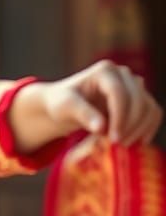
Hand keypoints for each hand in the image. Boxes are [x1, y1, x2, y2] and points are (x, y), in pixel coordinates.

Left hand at [13, 60, 162, 152]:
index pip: (118, 93)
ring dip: (139, 129)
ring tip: (122, 144)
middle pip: (138, 100)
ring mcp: (133, 85)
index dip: (120, 117)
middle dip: (130, 125)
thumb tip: (101, 127)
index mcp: (104, 71)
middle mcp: (123, 74)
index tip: (114, 138)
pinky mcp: (139, 99)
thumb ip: (82, 114)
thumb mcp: (65, 107)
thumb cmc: (62, 103)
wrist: (65, 106)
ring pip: (148, 107)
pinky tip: (139, 142)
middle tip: (118, 145)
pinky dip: (148, 127)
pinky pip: (152, 113)